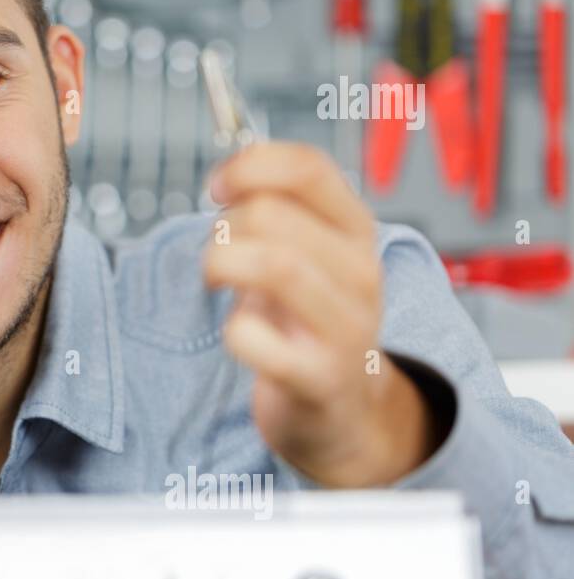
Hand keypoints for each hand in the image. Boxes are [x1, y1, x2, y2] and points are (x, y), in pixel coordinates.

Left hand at [201, 143, 440, 487]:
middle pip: (273, 215)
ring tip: (217, 281)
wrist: (344, 412)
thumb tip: (229, 173)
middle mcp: (362, 273)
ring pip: (272, 264)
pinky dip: (231, 331)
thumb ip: (276, 210)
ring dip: (221, 264)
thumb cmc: (309, 322)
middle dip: (224, 226)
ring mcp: (347, 327)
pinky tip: (240, 337)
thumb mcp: (307, 254)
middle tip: (219, 252)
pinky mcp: (320, 378)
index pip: (309, 169)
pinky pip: (253, 336)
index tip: (218, 187)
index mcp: (356, 231)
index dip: (250, 166)